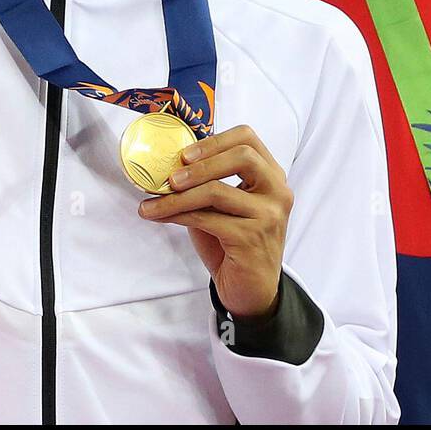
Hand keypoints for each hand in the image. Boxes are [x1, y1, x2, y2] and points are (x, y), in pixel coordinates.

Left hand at [138, 124, 291, 318]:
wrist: (251, 290)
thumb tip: (168, 167)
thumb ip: (208, 184)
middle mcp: (277, 191)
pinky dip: (178, 215)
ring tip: (153, 201)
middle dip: (201, 163)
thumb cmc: (235, 244)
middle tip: (171, 177)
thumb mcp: (224, 207)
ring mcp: (268, 215)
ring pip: (218, 190)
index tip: (185, 154)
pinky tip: (160, 216)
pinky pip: (208, 218)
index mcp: (271, 176)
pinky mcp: (252, 238)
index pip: (248, 139)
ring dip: (178, 196)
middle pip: (242, 156)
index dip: (214, 141)